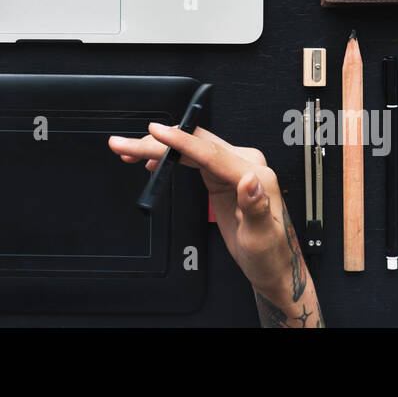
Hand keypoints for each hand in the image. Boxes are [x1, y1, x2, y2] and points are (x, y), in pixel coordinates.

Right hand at [109, 124, 307, 301]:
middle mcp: (245, 164)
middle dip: (156, 143)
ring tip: (128, 151)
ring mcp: (232, 167)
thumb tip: (249, 180)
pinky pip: (192, 158)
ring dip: (158, 148)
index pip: (209, 151)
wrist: (272, 265)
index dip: (179, 140)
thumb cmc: (270, 254)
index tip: (155, 131)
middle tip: (125, 145)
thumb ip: (255, 207)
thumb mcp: (262, 236)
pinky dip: (169, 157)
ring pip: (190, 149)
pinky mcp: (222, 175)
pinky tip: (152, 161)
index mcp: (255, 173)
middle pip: (194, 145)